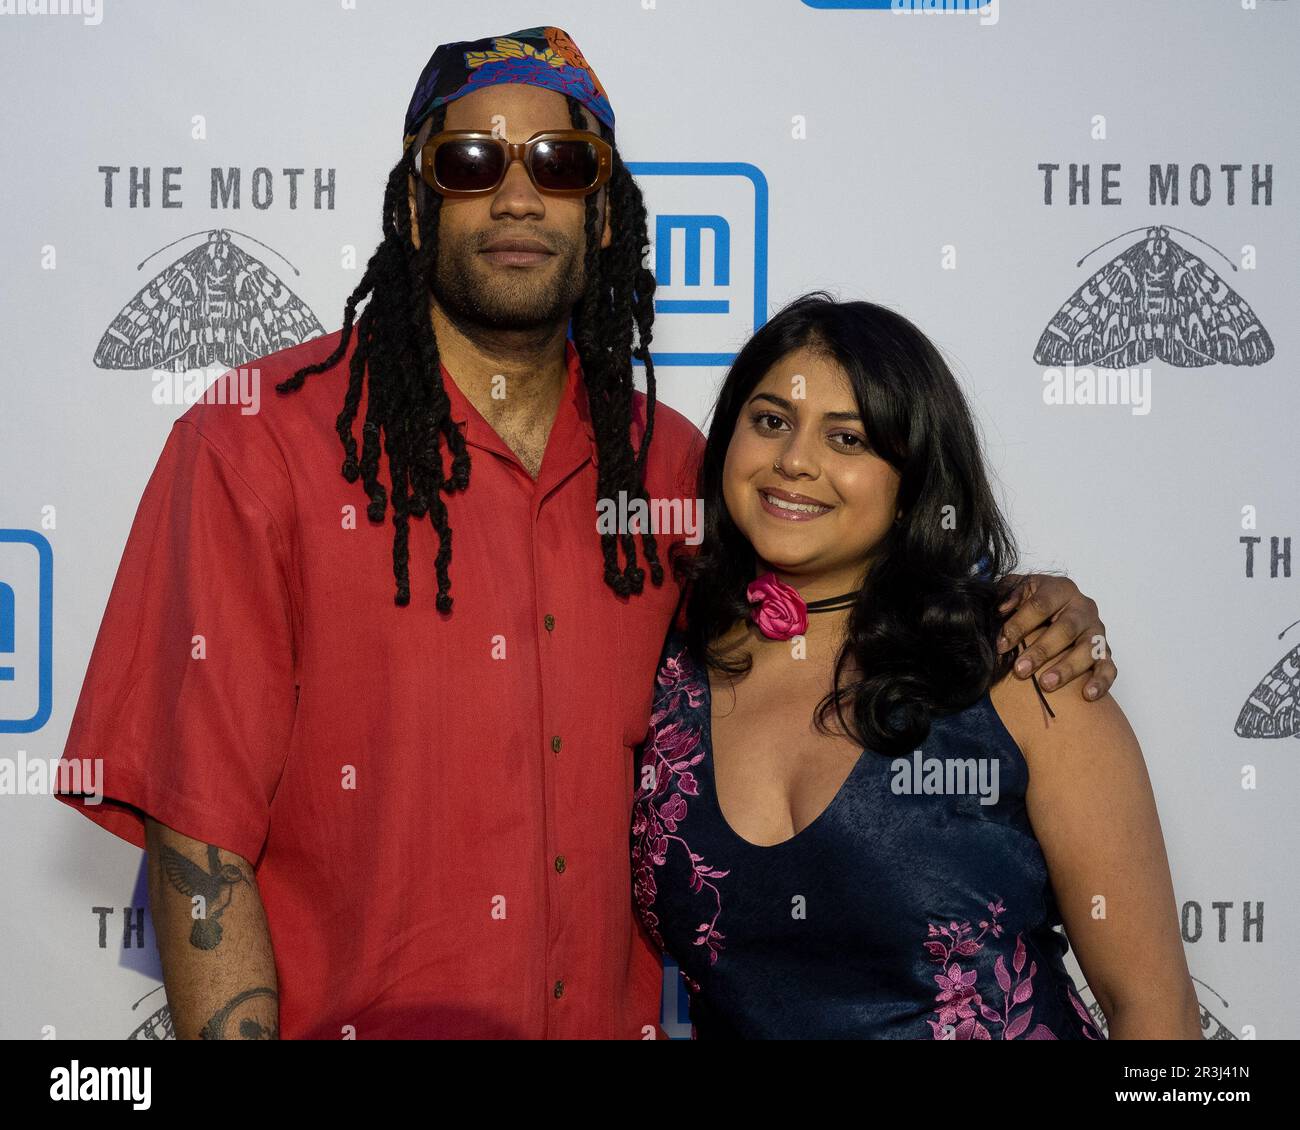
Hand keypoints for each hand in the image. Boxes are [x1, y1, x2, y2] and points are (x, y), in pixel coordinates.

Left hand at [996, 573, 1115, 699]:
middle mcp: (1083, 608)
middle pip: (1066, 629)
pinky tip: (1088, 695)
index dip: (1019, 625)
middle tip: (1021, 670)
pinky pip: (1109, 667)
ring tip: (1046, 684)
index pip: (1041, 605)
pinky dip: (1101, 681)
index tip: (1001, 646)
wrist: (1057, 607)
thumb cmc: (1035, 600)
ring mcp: (1096, 630)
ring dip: (1067, 668)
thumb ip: (1009, 593)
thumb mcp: (1020, 589)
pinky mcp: (1105, 651)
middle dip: (1041, 651)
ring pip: (1088, 649)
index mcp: (1061, 590)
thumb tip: (1001, 609)